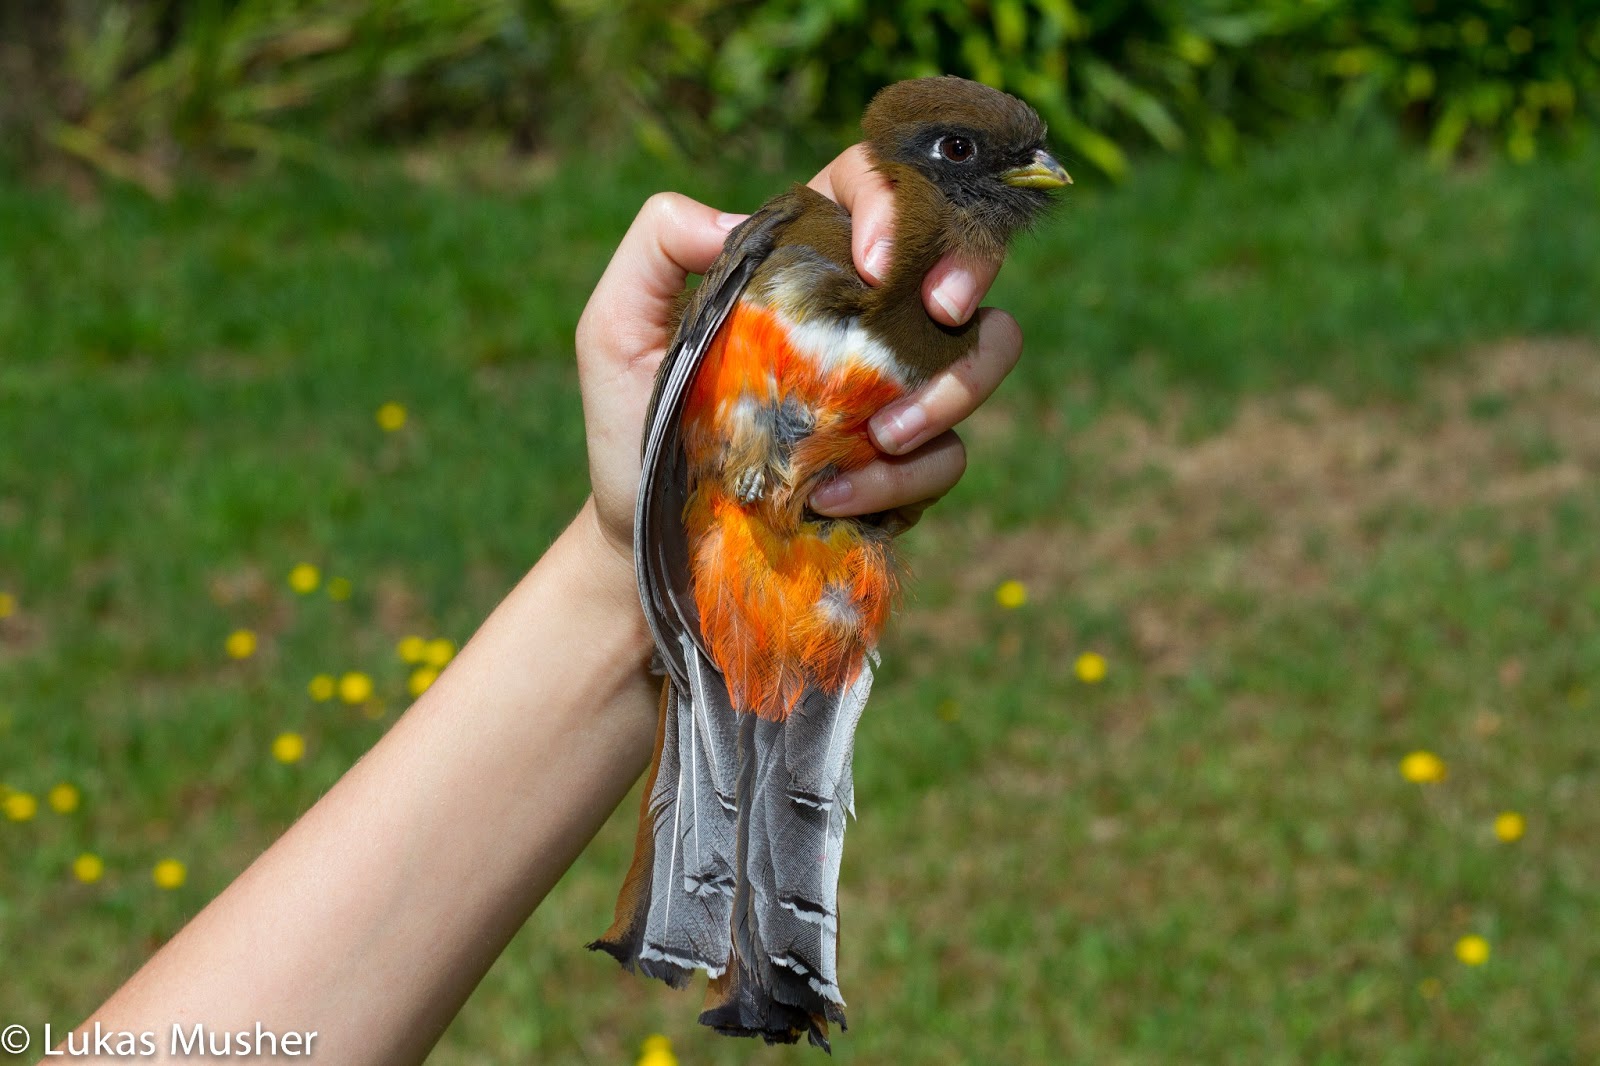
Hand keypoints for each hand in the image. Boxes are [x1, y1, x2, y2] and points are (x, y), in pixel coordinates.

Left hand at [575, 145, 1023, 565]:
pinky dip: (899, 480)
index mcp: (803, 258)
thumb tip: (733, 221)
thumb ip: (656, 247)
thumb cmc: (631, 420)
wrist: (649, 530)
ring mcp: (894, 385)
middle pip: (960, 252)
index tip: (872, 263)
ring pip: (986, 350)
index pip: (869, 184)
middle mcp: (864, 311)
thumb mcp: (614, 327)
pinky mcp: (905, 462)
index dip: (891, 200)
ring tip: (885, 435)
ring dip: (955, 388)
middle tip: (940, 309)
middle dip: (972, 268)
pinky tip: (830, 497)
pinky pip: (947, 457)